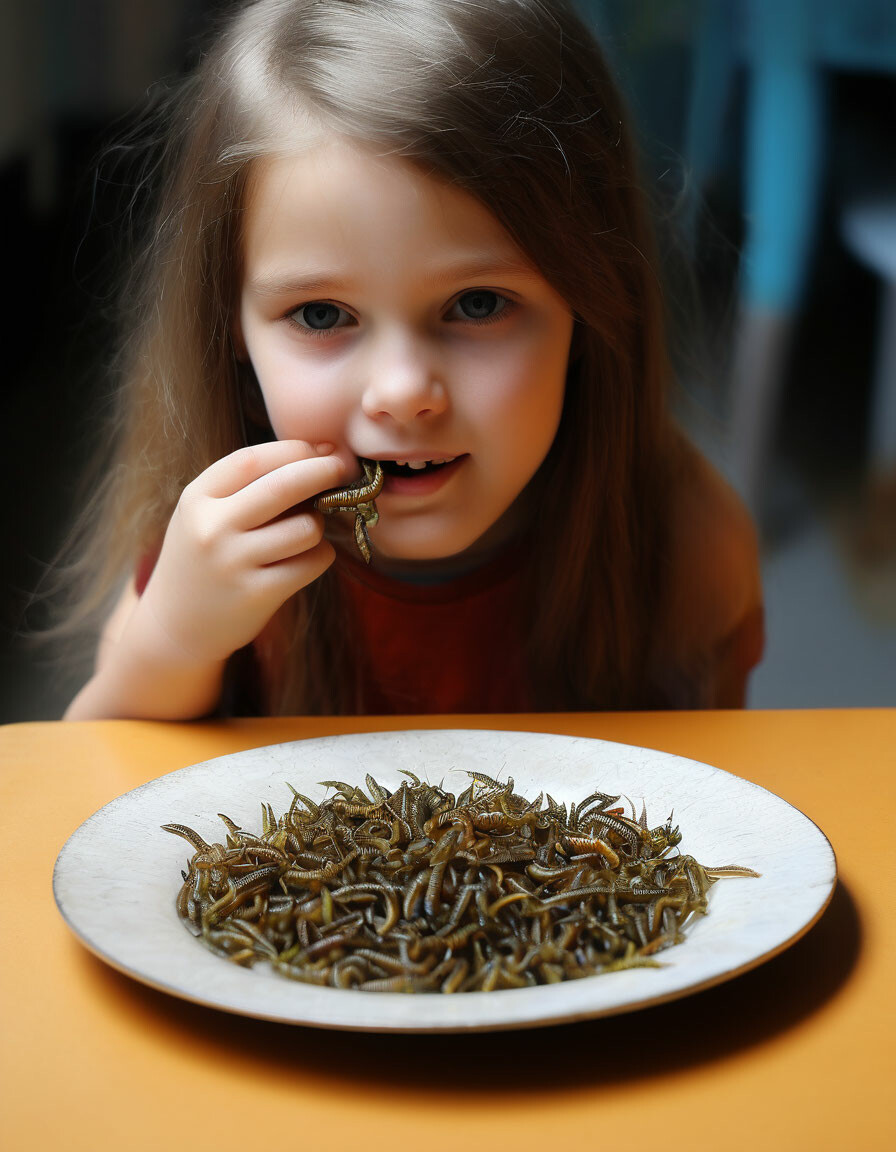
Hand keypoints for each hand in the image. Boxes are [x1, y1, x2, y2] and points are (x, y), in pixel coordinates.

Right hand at [138, 440, 345, 663]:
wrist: (175, 625)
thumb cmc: (204, 557)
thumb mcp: (206, 512)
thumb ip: (250, 484)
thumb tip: (322, 451)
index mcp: (197, 498)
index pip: (254, 459)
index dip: (295, 450)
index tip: (322, 450)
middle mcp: (212, 528)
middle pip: (285, 486)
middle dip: (325, 471)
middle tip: (344, 468)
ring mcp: (234, 563)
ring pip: (307, 528)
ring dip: (318, 526)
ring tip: (304, 533)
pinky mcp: (257, 594)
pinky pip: (312, 562)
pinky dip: (319, 556)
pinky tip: (304, 559)